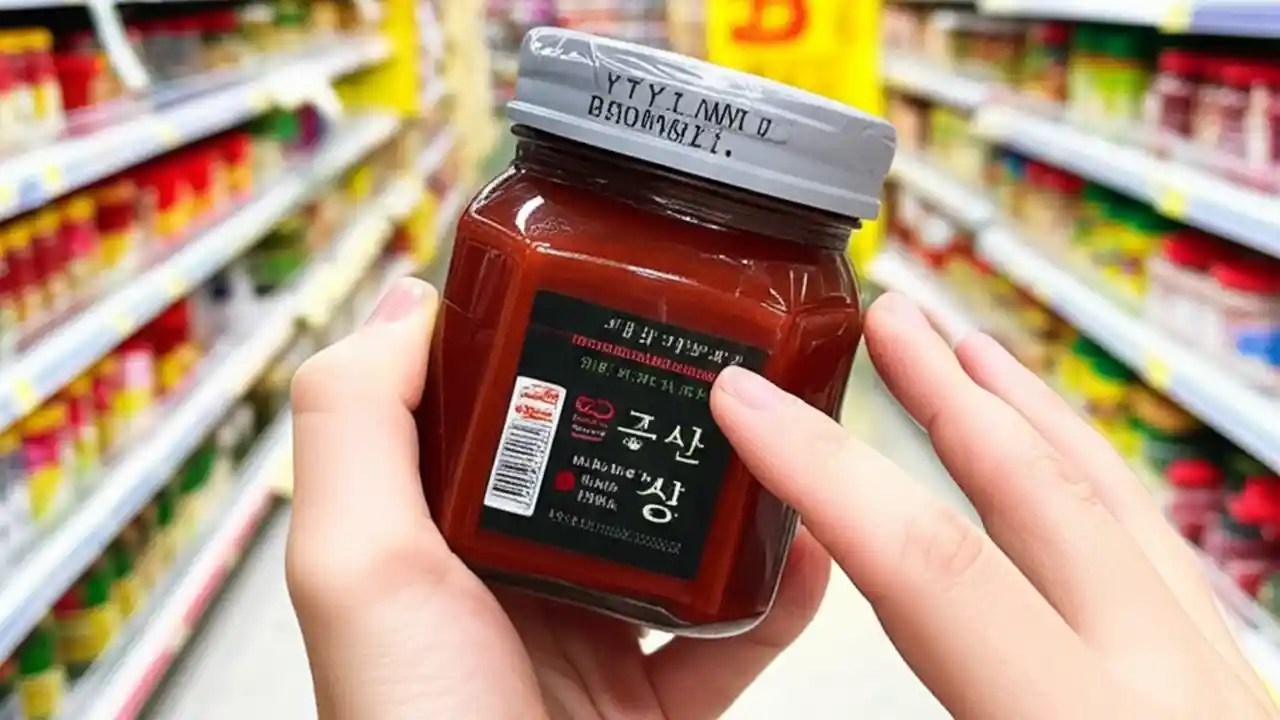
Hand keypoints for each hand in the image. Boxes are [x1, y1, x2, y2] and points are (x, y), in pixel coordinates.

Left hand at [285, 277, 831, 719]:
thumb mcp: (358, 567)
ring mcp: (583, 641)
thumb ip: (358, 421)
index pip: (482, 409)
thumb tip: (407, 296)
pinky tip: (807, 549)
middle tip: (720, 352)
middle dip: (657, 408)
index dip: (536, 343)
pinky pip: (727, 636)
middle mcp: (505, 582)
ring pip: (671, 542)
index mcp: (429, 538)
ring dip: (731, 490)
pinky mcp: (649, 700)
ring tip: (780, 431)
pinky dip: (776, 595)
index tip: (600, 285)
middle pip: (592, 464)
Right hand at [710, 292, 1275, 718]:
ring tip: (969, 353)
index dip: (826, 471)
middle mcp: (1168, 686)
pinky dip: (1095, 479)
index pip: (931, 568)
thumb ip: (893, 707)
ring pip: (1115, 504)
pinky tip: (1064, 465)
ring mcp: (1218, 680)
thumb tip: (795, 623)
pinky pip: (1161, 549)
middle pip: (1039, 493)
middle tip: (884, 319)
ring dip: (1026, 413)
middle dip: (945, 393)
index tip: (748, 404)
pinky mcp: (1230, 686)